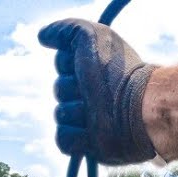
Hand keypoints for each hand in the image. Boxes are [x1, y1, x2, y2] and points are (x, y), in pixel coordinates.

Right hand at [38, 18, 156, 164]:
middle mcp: (91, 93)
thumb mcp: (91, 37)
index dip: (68, 64)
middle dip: (72, 89)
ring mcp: (88, 120)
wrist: (135, 110)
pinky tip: (91, 132)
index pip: (61, 64)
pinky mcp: (86, 145)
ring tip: (98, 113)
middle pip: (58, 90)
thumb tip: (42, 36)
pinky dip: (75, 136)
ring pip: (60, 115)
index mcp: (94, 70)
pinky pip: (63, 139)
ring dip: (76, 112)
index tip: (86, 64)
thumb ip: (65, 30)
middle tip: (94, 91)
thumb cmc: (116, 72)